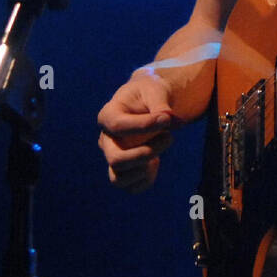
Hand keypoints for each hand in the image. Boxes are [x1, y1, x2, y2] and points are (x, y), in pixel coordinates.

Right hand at [97, 68, 179, 192]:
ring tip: (159, 154)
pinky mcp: (125, 170)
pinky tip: (156, 162)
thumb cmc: (150, 92)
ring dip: (144, 169)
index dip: (144, 125)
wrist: (151, 101)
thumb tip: (169, 119)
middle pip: (115, 159)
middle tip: (169, 137)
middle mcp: (106, 139)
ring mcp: (114, 156)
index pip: (118, 126)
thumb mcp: (155, 89)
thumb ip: (160, 103)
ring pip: (118, 179)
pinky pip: (132, 187)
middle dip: (146, 153)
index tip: (168, 119)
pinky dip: (147, 179)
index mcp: (108, 115)